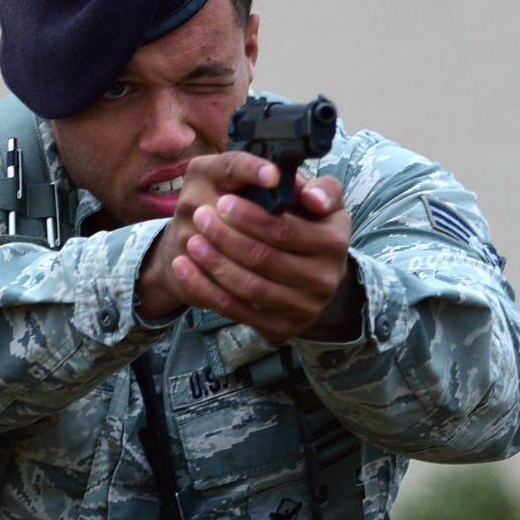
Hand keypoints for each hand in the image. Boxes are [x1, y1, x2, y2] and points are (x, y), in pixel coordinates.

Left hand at [136, 153, 359, 340]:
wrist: (312, 276)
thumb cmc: (309, 228)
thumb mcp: (323, 203)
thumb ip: (321, 189)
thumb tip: (311, 196)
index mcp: (334, 243)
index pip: (284, 230)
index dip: (250, 217)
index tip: (223, 202)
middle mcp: (324, 280)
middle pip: (263, 259)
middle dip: (226, 237)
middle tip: (200, 217)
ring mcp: (303, 309)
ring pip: (248, 287)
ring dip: (214, 263)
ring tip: (192, 241)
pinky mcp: (280, 329)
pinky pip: (235, 309)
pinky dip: (205, 288)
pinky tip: (184, 267)